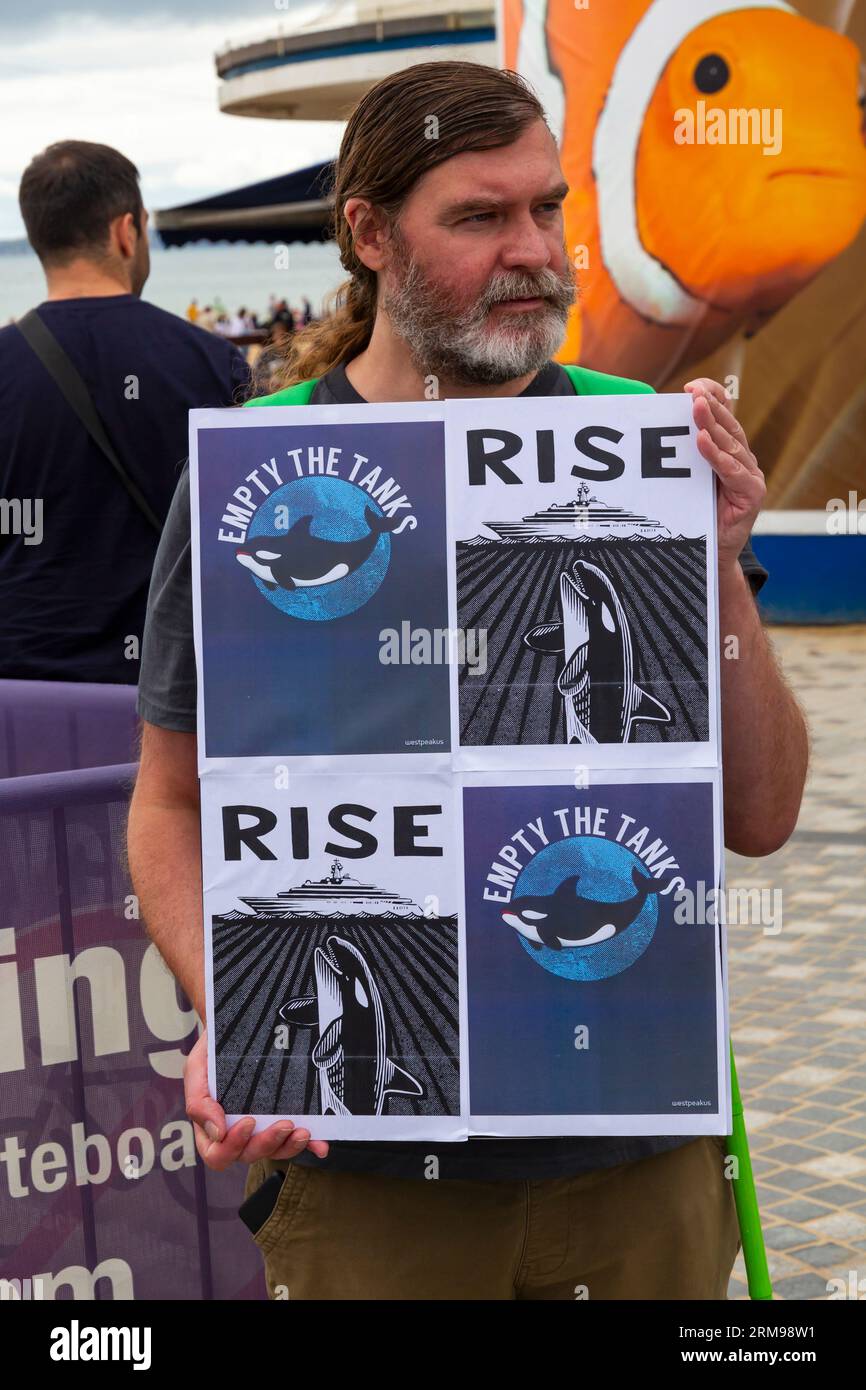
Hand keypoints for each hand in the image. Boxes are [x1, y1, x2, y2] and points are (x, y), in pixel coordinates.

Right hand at [184, 1028, 328, 1170]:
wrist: (236, 1026)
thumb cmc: (211, 1053)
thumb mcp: (197, 1070)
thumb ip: (199, 1102)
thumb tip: (218, 1132)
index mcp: (212, 1128)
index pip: (218, 1154)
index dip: (233, 1146)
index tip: (249, 1121)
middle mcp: (237, 1133)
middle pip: (249, 1155)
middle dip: (268, 1143)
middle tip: (284, 1124)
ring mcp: (261, 1128)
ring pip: (274, 1151)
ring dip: (290, 1146)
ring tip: (303, 1131)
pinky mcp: (282, 1118)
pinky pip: (295, 1138)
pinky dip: (310, 1146)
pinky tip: (320, 1146)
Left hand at [684, 378, 765, 572]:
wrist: (710, 557)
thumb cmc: (696, 517)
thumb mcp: (685, 482)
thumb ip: (680, 458)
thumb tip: (650, 430)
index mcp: (729, 453)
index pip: (724, 417)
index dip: (712, 398)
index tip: (691, 386)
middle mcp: (743, 460)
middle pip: (728, 427)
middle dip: (709, 406)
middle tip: (692, 391)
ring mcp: (751, 476)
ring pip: (731, 444)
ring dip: (712, 424)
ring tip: (696, 408)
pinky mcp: (753, 494)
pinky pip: (733, 471)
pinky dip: (718, 456)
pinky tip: (704, 441)